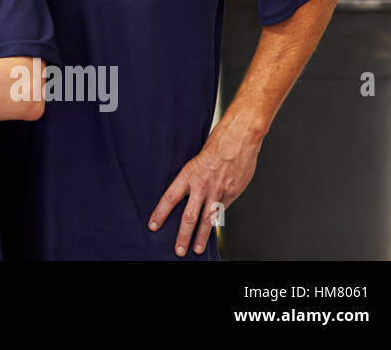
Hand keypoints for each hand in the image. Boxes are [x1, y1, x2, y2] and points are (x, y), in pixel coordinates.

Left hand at [147, 117, 260, 255]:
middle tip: (178, 250)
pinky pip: (222, 212)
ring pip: (206, 220)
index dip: (160, 214)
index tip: (153, 226)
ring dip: (201, 237)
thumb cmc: (216, 146)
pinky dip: (216, 221)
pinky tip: (212, 230)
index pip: (169, 198)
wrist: (238, 140)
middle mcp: (201, 186)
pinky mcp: (232, 194)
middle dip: (182, 236)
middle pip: (188, 217)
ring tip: (196, 249)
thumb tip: (189, 194)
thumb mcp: (196, 161)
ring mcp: (218, 192)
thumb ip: (193, 180)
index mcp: (188, 175)